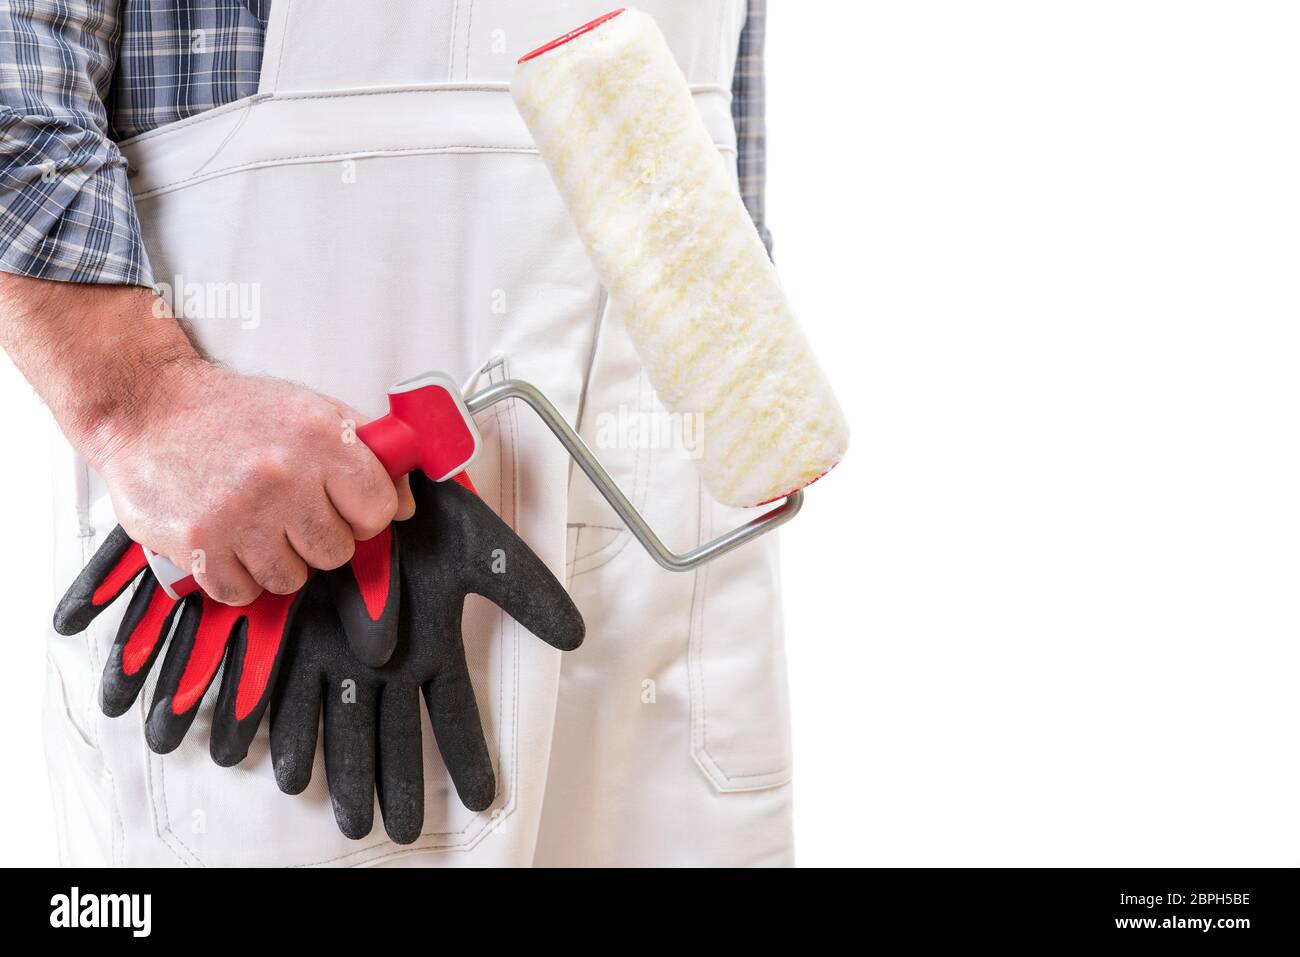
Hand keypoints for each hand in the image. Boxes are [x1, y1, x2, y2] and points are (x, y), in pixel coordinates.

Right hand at [0, 275, 413, 604]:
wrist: (146, 407)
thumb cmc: (232, 411)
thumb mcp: (310, 409)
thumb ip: (367, 450)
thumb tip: (405, 501)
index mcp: (318, 438)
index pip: (379, 510)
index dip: (365, 515)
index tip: (345, 509)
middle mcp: (283, 476)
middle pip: (337, 551)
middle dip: (318, 538)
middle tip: (291, 514)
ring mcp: (239, 513)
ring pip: (292, 578)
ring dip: (278, 561)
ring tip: (256, 525)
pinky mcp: (199, 544)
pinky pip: (244, 593)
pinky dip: (238, 577)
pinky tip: (229, 543)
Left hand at [272, 472, 584, 842]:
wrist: (369, 474)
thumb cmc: (430, 511)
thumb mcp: (486, 549)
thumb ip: (525, 591)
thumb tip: (575, 636)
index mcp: (433, 643)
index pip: (455, 713)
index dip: (470, 758)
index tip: (486, 800)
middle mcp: (387, 659)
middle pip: (392, 734)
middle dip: (395, 783)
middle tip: (400, 832)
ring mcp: (340, 649)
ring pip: (339, 723)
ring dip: (340, 771)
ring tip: (344, 818)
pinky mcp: (296, 632)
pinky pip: (287, 689)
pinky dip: (281, 729)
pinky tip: (279, 769)